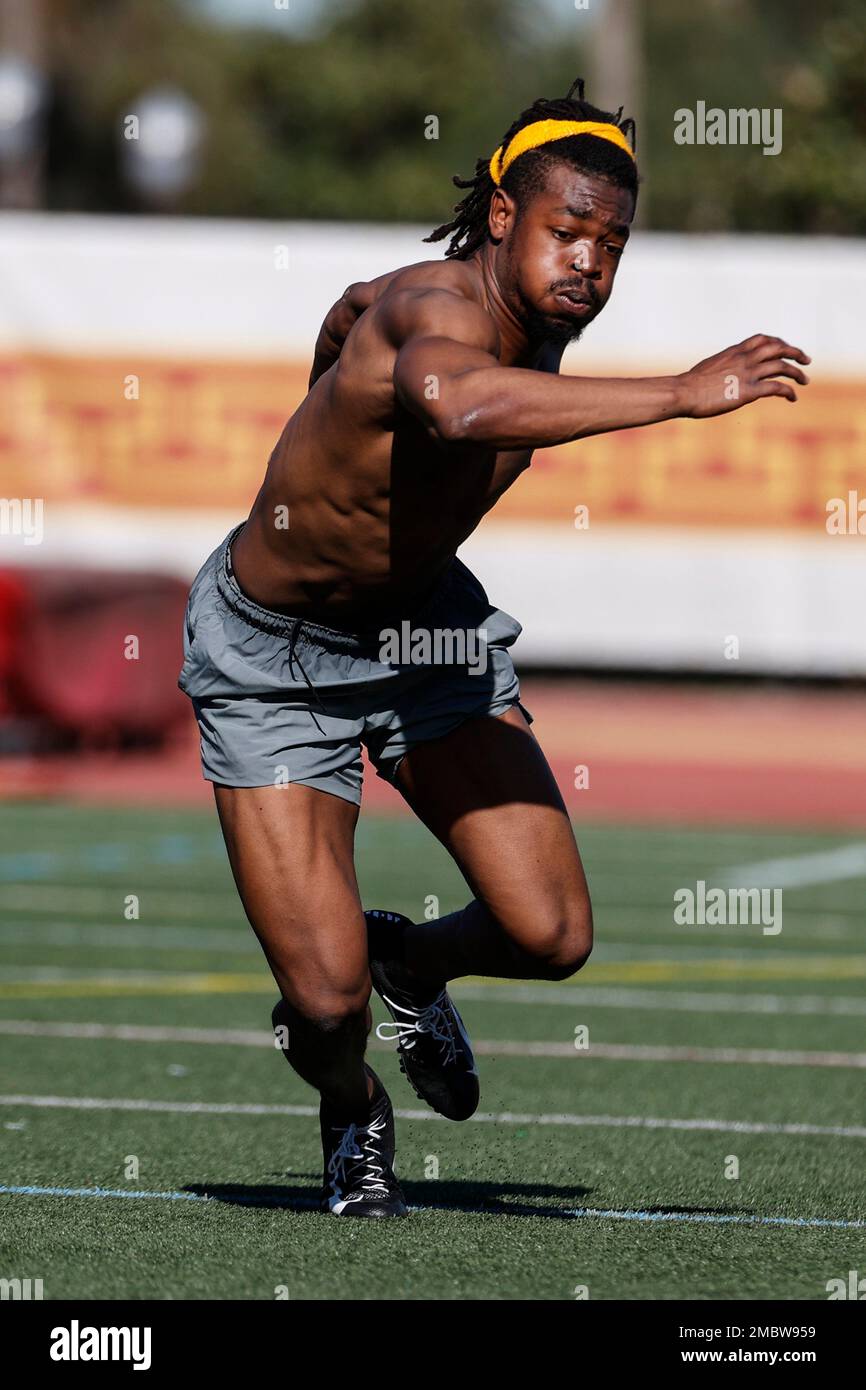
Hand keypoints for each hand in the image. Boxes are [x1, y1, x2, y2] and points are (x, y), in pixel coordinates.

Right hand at [678, 335, 810, 417]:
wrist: (683, 392)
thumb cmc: (689, 385)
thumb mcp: (709, 367)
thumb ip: (722, 366)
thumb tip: (722, 373)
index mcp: (734, 351)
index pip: (762, 339)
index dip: (778, 342)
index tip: (784, 348)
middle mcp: (744, 359)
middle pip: (778, 348)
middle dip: (795, 352)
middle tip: (806, 360)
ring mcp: (748, 374)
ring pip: (782, 366)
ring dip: (797, 372)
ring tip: (805, 381)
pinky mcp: (749, 391)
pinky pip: (777, 387)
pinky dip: (788, 391)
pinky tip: (792, 397)